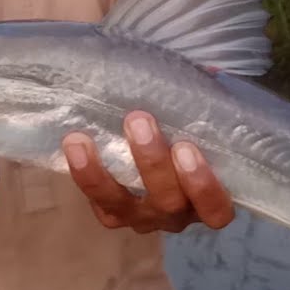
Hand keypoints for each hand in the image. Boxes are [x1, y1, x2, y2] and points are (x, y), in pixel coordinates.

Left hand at [61, 111, 234, 233]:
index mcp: (208, 197)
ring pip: (124, 207)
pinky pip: (99, 203)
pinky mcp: (114, 214)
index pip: (216, 209)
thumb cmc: (189, 132)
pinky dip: (84, 177)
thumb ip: (207, 103)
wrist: (155, 148)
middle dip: (152, 162)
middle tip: (138, 120)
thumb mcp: (203, 119)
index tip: (186, 147)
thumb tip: (206, 72)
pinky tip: (73, 144)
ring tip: (81, 140)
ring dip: (102, 175)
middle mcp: (178, 213)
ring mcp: (143, 217)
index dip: (203, 185)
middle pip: (168, 202)